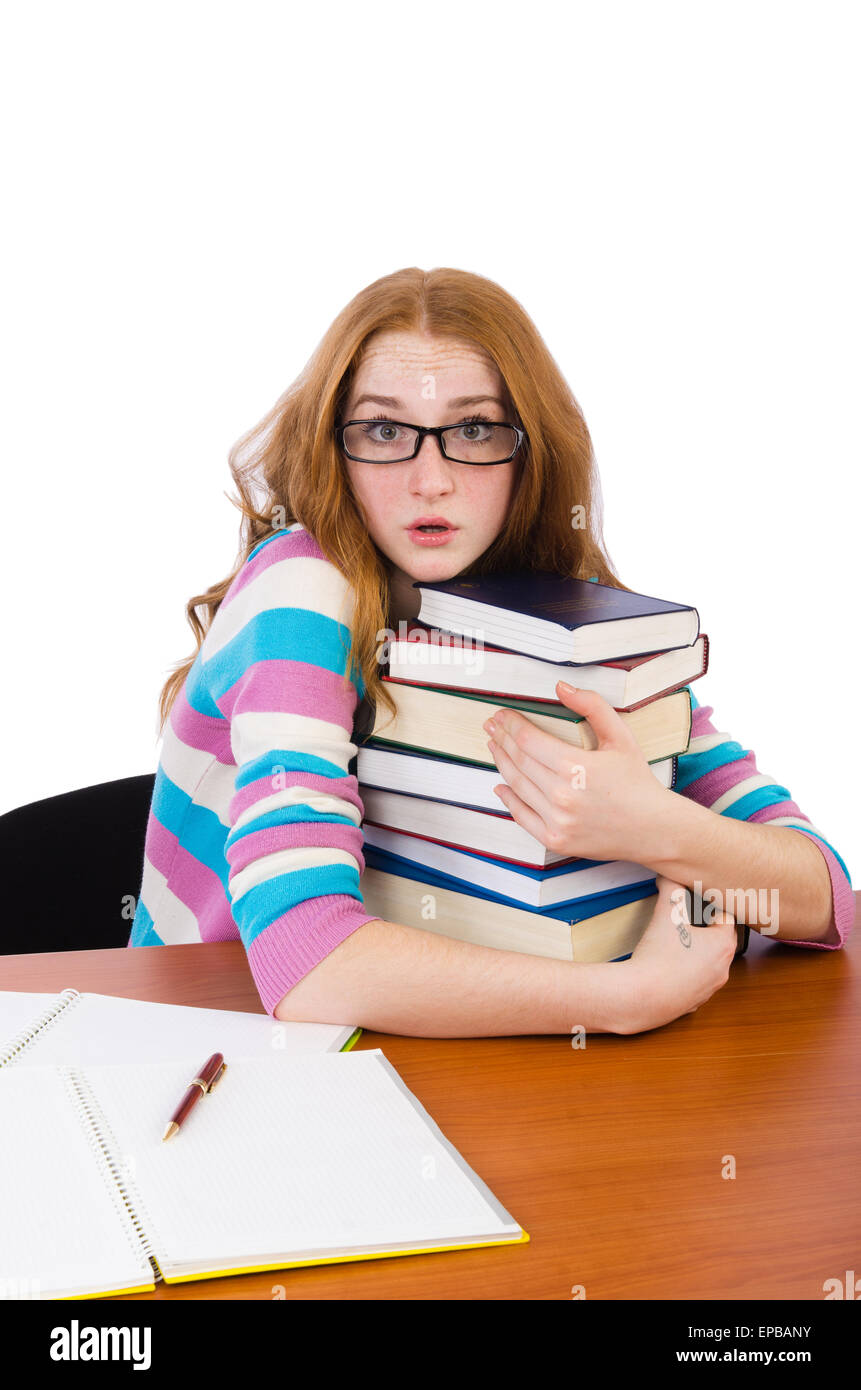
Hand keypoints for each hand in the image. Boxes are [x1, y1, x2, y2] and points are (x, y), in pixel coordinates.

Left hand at [482, 681, 679, 862]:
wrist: (654, 829)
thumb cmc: (637, 781)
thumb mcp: (621, 736)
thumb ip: (592, 707)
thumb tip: (561, 688)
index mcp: (577, 767)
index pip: (529, 739)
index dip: (511, 724)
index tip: (502, 714)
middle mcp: (563, 796)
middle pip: (519, 760)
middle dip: (501, 739)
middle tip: (491, 726)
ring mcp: (557, 820)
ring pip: (517, 786)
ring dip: (501, 763)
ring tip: (494, 747)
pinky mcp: (555, 839)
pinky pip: (522, 817)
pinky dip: (508, 800)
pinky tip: (500, 785)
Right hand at [615, 875, 736, 1033]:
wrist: (642, 996)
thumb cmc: (659, 956)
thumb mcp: (666, 912)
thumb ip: (671, 887)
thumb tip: (669, 873)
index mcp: (723, 945)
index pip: (726, 916)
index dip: (710, 905)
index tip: (697, 902)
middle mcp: (722, 968)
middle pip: (719, 940)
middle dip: (703, 927)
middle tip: (685, 919)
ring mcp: (709, 988)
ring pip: (708, 962)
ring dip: (695, 951)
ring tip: (674, 942)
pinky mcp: (694, 1002)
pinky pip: (694, 981)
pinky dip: (684, 972)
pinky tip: (667, 965)